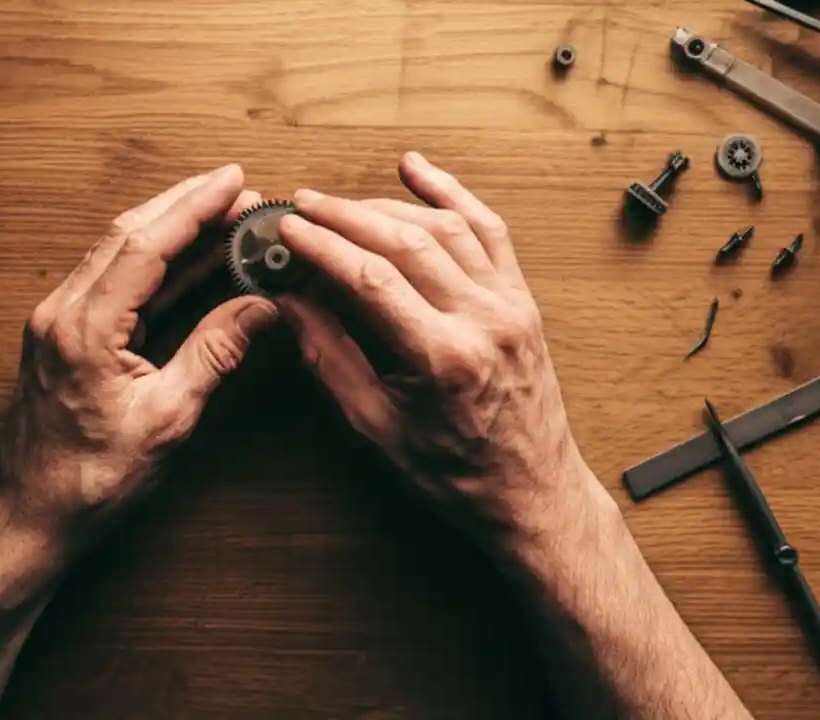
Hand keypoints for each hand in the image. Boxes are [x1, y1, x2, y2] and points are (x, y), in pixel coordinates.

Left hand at [0, 165, 277, 556]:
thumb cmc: (92, 480)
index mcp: (84, 330)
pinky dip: (155, 262)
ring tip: (226, 216)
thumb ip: (214, 354)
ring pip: (117, 251)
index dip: (194, 207)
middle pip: (127, 233)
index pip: (144, 245)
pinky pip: (112, 280)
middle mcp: (61, 313)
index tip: (234, 181)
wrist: (33, 515)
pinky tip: (191, 258)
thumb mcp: (167, 419)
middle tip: (238, 189)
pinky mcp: (63, 333)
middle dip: (186, 205)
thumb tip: (262, 307)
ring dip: (171, 229)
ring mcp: (57, 320)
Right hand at [277, 152, 585, 536]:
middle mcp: (483, 321)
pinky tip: (419, 171)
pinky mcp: (522, 300)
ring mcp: (509, 305)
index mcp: (443, 359)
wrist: (531, 493)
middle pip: (405, 242)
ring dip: (389, 204)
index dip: (323, 246)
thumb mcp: (377, 428)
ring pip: (445, 227)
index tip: (288, 229)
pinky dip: (453, 194)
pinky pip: (490, 229)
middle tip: (302, 206)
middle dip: (346, 215)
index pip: (371, 279)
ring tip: (342, 199)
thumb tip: (291, 304)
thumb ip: (331, 359)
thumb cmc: (457, 473)